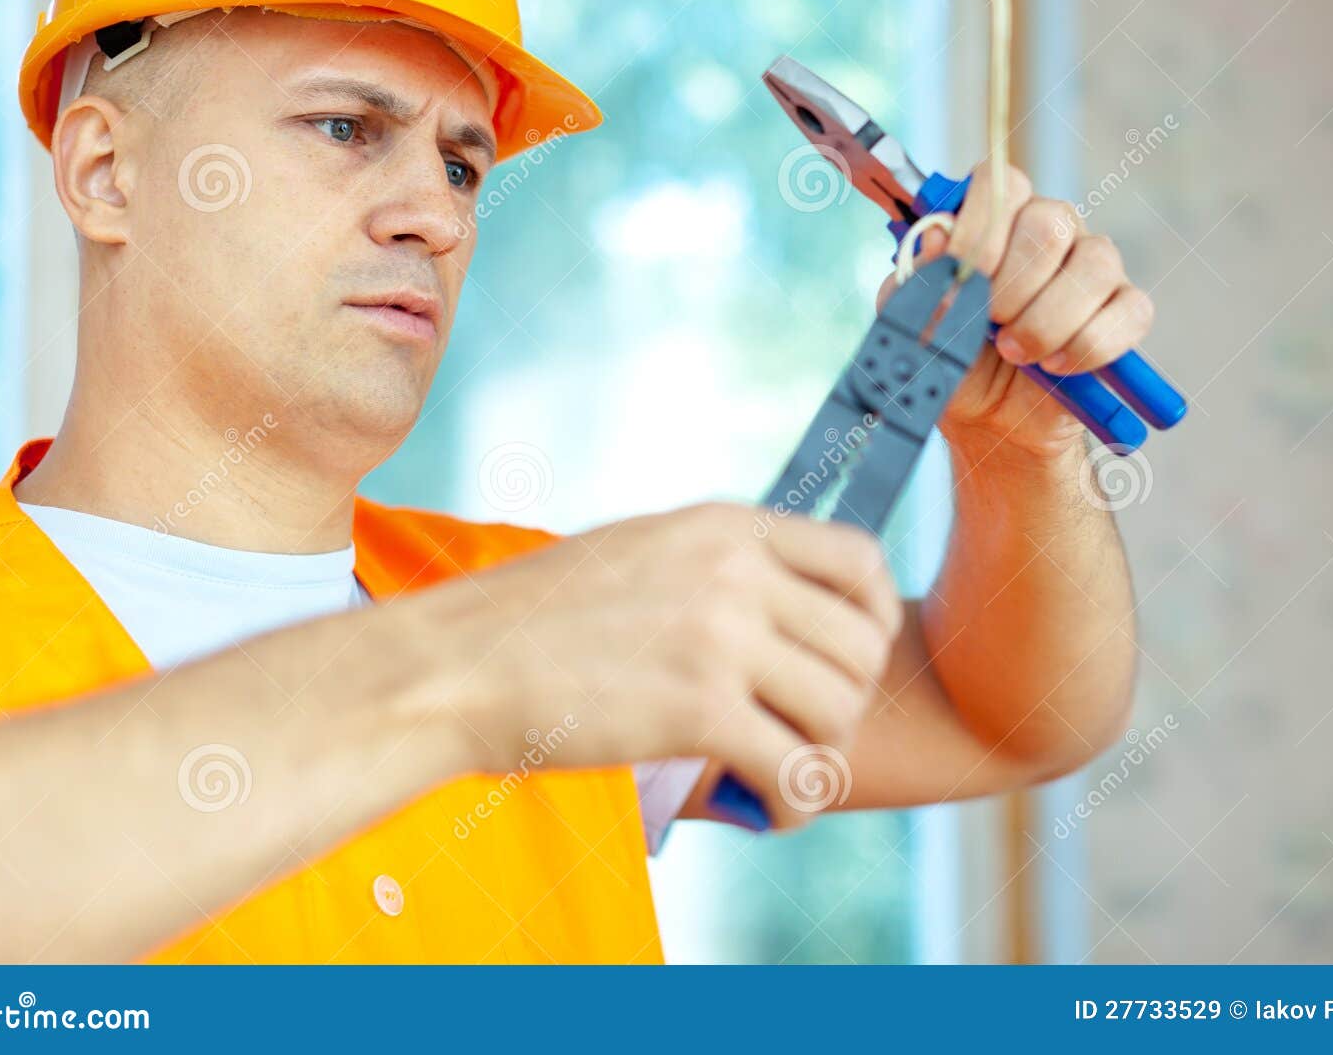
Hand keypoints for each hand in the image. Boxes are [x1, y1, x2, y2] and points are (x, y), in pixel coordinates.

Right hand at [415, 502, 899, 829]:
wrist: (458, 664)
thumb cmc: (536, 619)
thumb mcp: (642, 552)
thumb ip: (720, 566)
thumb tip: (787, 609)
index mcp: (724, 525)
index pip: (859, 556)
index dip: (874, 617)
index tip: (848, 659)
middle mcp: (735, 570)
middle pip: (861, 645)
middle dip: (843, 702)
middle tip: (797, 731)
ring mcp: (721, 636)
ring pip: (839, 709)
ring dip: (818, 752)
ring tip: (774, 768)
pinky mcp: (701, 710)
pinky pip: (799, 769)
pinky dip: (793, 802)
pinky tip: (762, 806)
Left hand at [876, 160, 1153, 459]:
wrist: (989, 417)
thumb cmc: (955, 356)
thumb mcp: (918, 321)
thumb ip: (921, 278)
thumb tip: (935, 237)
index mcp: (998, 220)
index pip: (1002, 183)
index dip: (981, 227)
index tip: (963, 275)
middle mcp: (1051, 231)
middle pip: (1050, 220)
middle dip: (1013, 283)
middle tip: (991, 321)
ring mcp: (1094, 268)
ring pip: (1095, 263)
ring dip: (1047, 319)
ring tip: (1016, 352)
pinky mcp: (1126, 310)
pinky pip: (1129, 311)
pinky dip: (1087, 346)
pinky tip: (1054, 365)